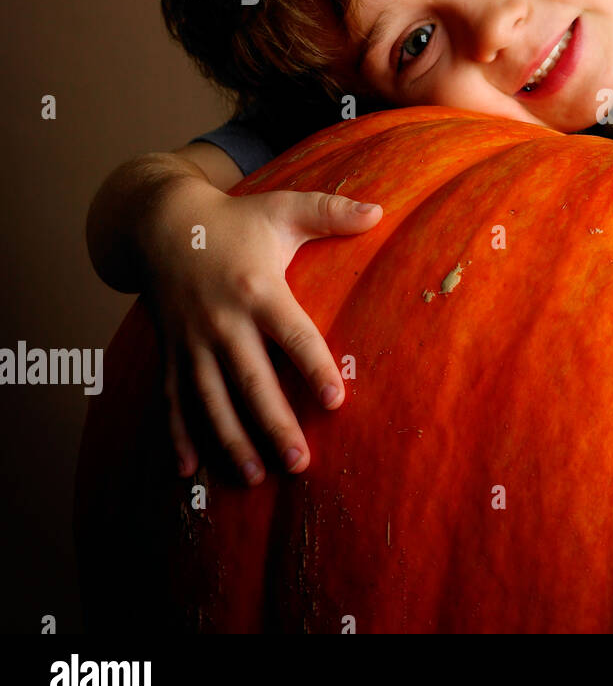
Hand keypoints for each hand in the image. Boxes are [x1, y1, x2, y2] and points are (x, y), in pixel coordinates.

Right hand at [140, 180, 382, 483]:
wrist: (160, 224)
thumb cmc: (235, 220)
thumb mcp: (283, 209)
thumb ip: (330, 212)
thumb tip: (378, 211)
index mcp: (258, 289)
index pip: (292, 335)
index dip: (314, 367)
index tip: (335, 401)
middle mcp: (222, 321)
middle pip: (251, 380)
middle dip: (274, 424)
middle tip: (299, 462)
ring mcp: (192, 342)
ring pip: (211, 400)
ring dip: (231, 441)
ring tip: (256, 476)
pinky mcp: (171, 354)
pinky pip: (172, 401)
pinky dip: (177, 437)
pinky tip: (190, 472)